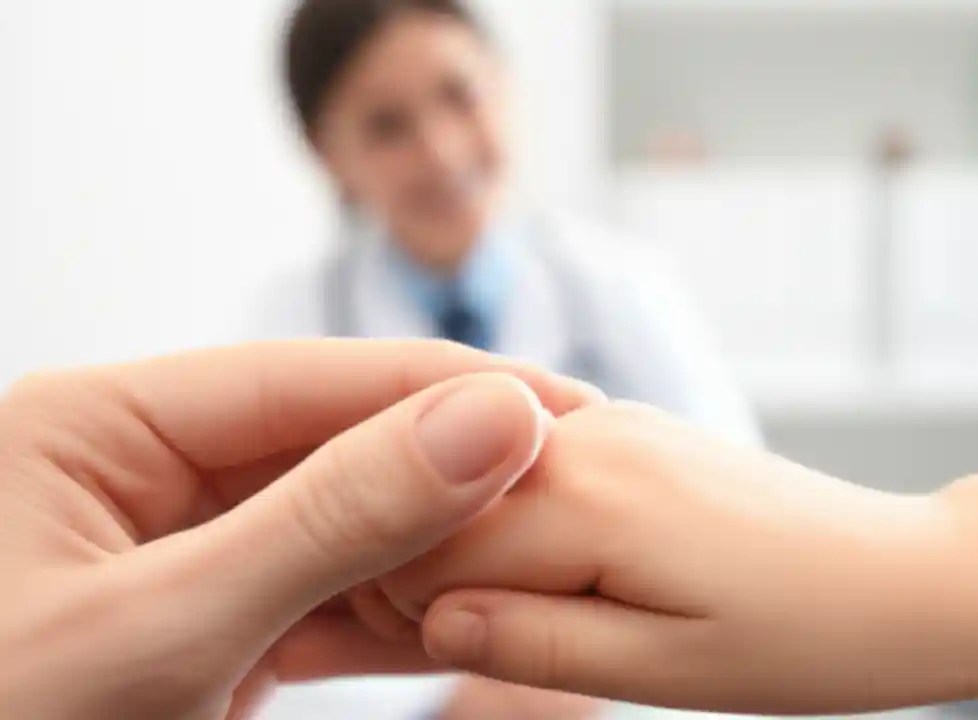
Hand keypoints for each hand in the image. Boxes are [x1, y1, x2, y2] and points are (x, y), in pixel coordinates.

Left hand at [0, 340, 598, 719]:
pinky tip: (464, 605)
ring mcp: (168, 544)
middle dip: (443, 465)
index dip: (439, 387)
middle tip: (569, 474)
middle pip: (324, 440)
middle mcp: (130, 466)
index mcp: (90, 427)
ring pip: (333, 517)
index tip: (558, 404)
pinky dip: (387, 606)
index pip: (299, 379)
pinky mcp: (200, 614)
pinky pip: (314, 587)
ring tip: (536, 541)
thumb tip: (493, 420)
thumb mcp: (169, 632)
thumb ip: (334, 519)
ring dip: (428, 541)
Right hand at [385, 403, 977, 714]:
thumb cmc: (800, 639)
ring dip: (480, 553)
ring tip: (553, 616)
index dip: (406, 615)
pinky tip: (573, 576)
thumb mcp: (661, 670)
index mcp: (585, 494)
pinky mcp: (631, 432)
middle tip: (498, 646)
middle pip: (438, 503)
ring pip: (476, 485)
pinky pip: (530, 474)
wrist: (906, 576)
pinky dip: (522, 528)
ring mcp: (610, 422)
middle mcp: (585, 434)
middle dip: (434, 578)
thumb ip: (532, 642)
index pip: (418, 546)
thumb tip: (429, 620)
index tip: (450, 660)